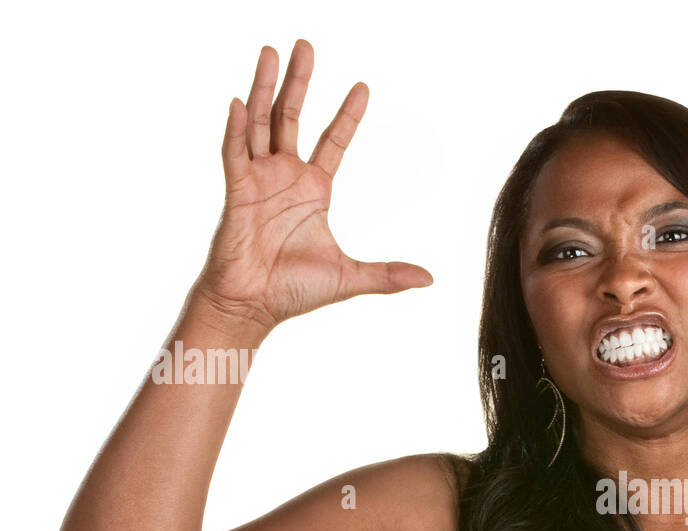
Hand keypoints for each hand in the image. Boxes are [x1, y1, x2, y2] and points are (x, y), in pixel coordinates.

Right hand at [191, 40, 431, 334]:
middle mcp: (285, 177)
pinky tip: (240, 102)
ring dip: (265, 88)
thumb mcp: (350, 278)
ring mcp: (258, 180)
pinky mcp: (236, 192)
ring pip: (261, 123)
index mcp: (313, 190)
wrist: (254, 306)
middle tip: (306, 45)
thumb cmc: (294, 291)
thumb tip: (429, 279)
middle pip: (291, 117)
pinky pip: (235, 153)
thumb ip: (388, 275)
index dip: (347, 115)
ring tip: (271, 52)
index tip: (363, 86)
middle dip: (299, 81)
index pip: (333, 141)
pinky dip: (236, 128)